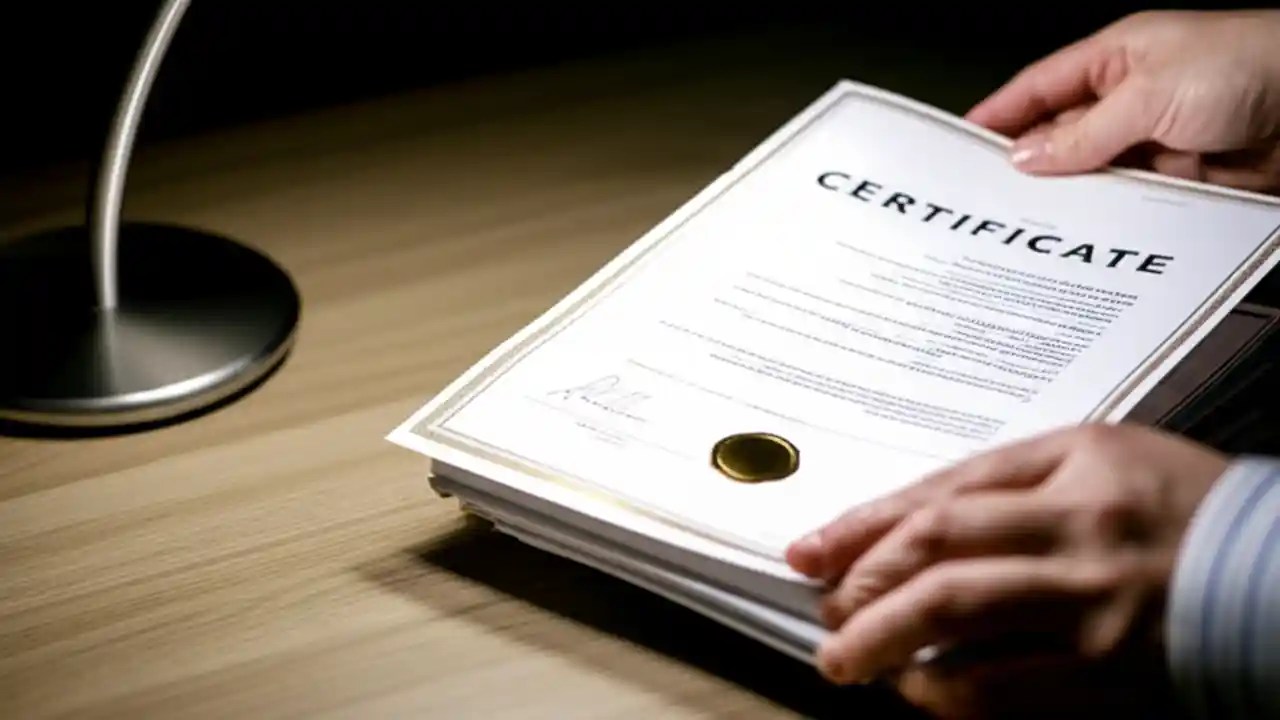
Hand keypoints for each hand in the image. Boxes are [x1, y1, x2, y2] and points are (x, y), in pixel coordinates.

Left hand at [785, 423, 1228, 717]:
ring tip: (844, 657)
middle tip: (825, 610)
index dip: (864, 525)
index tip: (810, 551)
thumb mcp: (1099, 460)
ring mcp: (1093, 602)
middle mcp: (1077, 526)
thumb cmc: (1182, 508)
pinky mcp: (1106, 672)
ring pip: (955, 614)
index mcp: (1075, 461)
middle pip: (935, 548)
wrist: (1276, 575)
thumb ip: (1006, 482)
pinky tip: (917, 689)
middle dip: (862, 582)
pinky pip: (1002, 686)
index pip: (941, 493)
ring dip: (883, 639)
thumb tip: (906, 524)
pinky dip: (945, 690)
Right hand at [965, 9, 1279, 192]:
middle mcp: (1130, 100)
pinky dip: (1110, 219)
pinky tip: (1087, 234)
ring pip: (1093, 177)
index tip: (960, 143)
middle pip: (1060, 138)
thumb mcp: (1150, 94)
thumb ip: (1084, 134)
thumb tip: (1028, 157)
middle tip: (988, 197)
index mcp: (1115, 59)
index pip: (1038, 89)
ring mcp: (1154, 141)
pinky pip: (1130, 205)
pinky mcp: (1179, 179)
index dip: (998, 115)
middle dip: (1028, 166)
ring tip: (1032, 223)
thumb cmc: (1252, 64)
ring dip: (1071, 198)